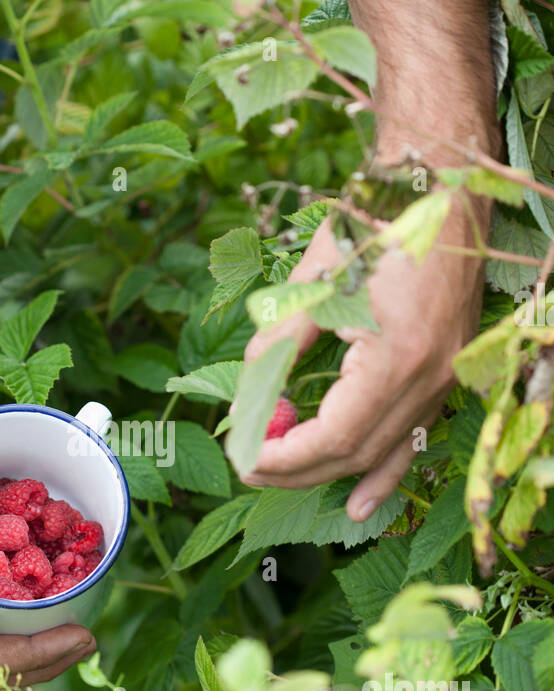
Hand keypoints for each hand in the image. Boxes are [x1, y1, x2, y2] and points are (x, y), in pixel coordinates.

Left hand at [238, 197, 486, 519]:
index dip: (283, 455)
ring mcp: (446, 378)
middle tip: (248, 467)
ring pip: (386, 452)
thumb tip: (245, 405)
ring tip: (284, 485)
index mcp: (395, 356)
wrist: (440, 188)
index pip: (333, 435)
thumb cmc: (371, 225)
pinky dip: (384, 472)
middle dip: (297, 468)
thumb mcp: (310, 286)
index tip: (242, 456)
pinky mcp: (449, 372)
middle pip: (356, 452)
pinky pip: (414, 438)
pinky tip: (360, 503)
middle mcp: (430, 377)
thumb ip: (275, 350)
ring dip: (332, 473)